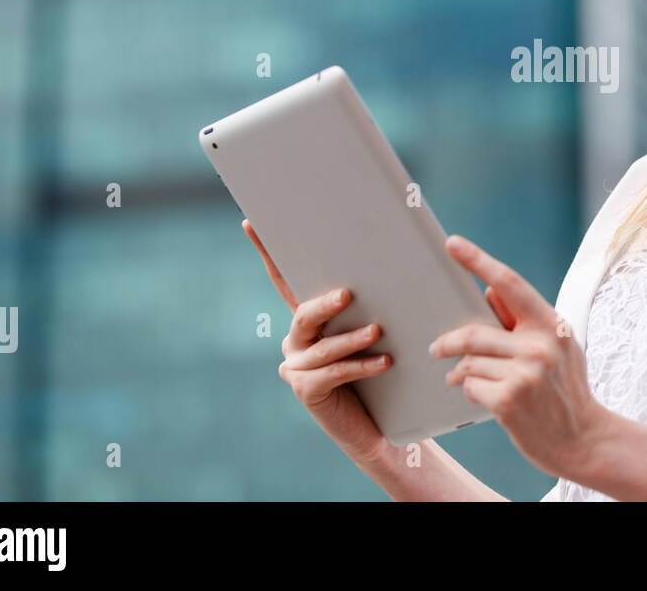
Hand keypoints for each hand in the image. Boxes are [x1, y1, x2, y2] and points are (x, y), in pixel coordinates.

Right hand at [243, 218, 396, 467]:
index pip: (284, 282)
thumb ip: (370, 306)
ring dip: (351, 339)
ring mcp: (297, 367)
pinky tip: (383, 362)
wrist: (379, 424)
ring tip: (377, 331)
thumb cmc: (381, 371)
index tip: (251, 223)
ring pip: (322, 347)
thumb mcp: (374, 333)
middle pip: (303, 315)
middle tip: (347, 295)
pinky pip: (333, 373)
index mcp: (308, 321)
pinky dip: (359, 366)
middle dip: (324, 304)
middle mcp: (296, 341)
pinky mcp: (306, 391)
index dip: (266, 254)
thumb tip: (395, 265)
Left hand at [429, 235, 608, 479]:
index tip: (452, 243)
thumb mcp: (558, 347)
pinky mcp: (508, 401)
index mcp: (551, 324)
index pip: (509, 283)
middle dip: (447, 341)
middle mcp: (540, 345)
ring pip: (468, 362)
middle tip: (436, 347)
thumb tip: (488, 290)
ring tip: (459, 379)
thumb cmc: (566, 389)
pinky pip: (470, 386)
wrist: (584, 440)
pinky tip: (482, 397)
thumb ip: (524, 319)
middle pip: (474, 332)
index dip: (478, 260)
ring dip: (459, 372)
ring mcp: (525, 374)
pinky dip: (468, 391)